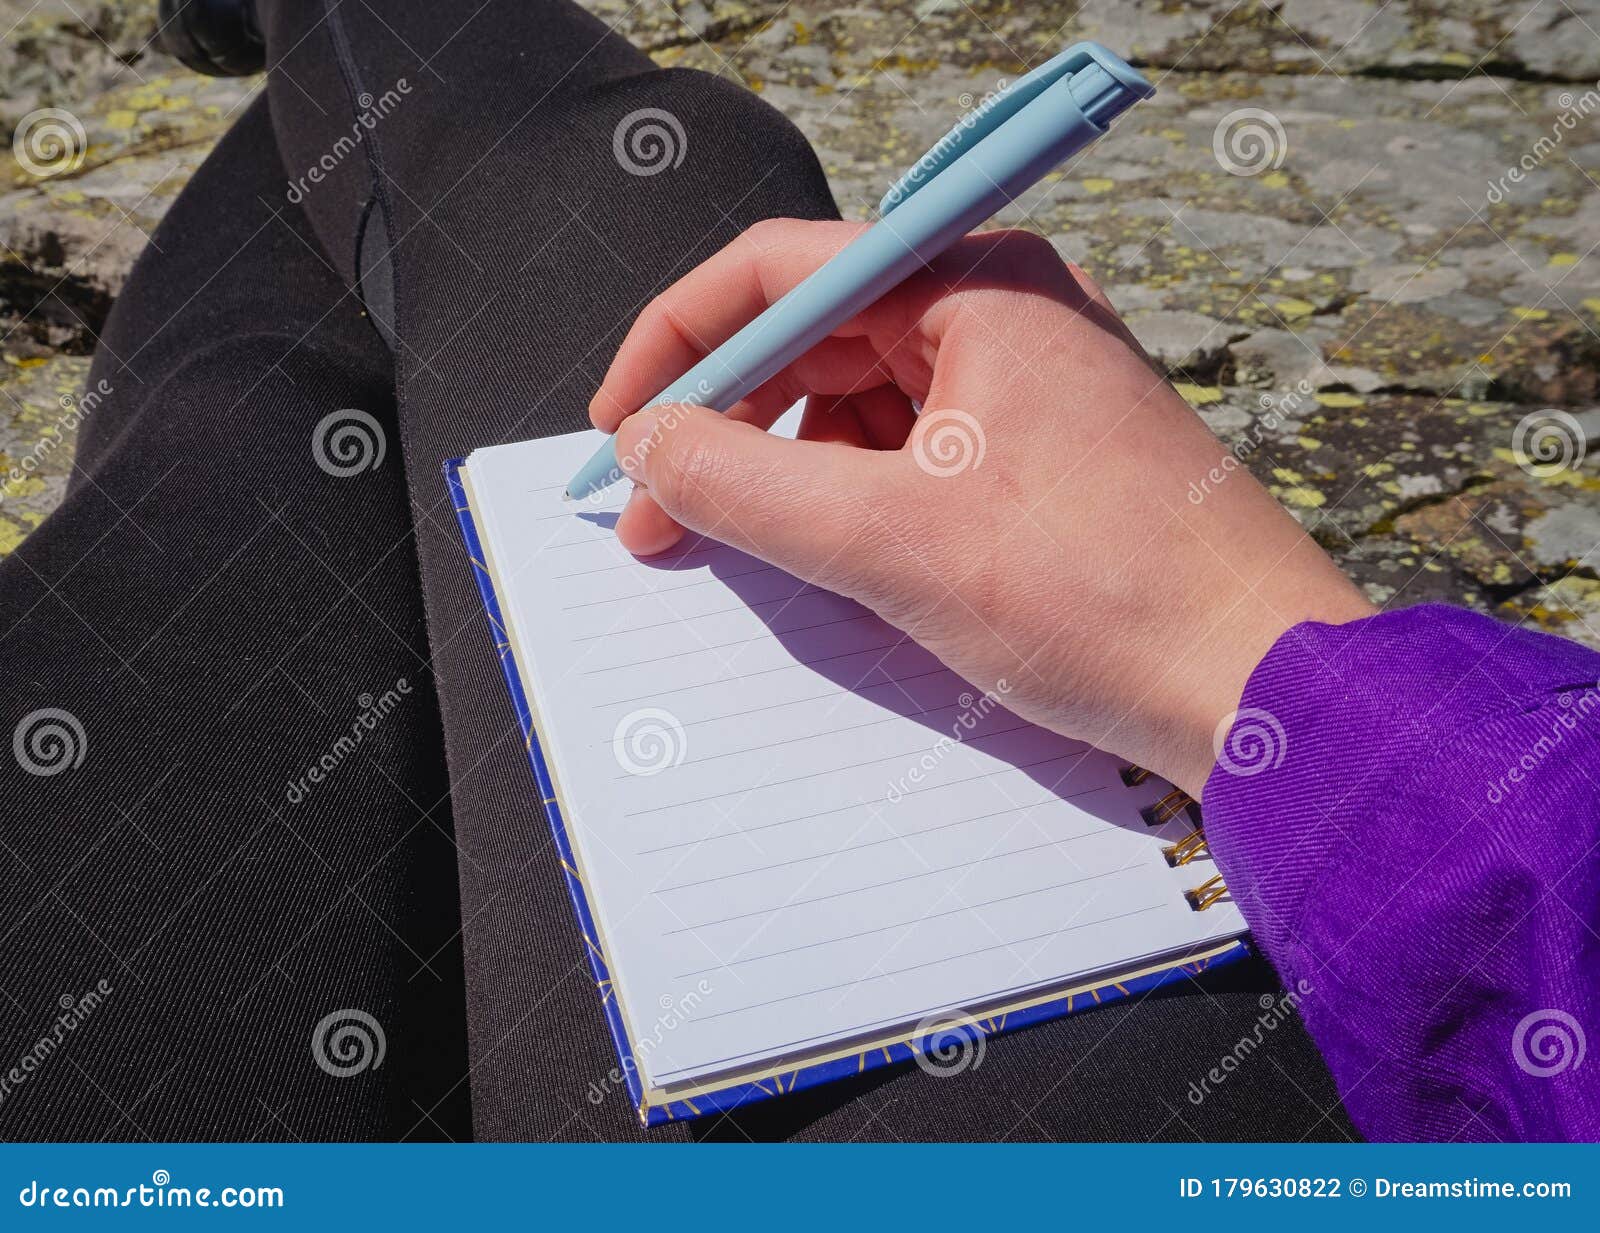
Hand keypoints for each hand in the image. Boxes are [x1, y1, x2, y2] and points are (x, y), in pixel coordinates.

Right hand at [590, 219, 1373, 797]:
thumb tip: (646, 448)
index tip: (620, 426)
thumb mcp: (891, 543)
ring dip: (784, 469)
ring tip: (736, 548)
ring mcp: (1028, 380)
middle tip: (656, 514)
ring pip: (859, 401)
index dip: (680, 342)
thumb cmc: (1101, 598)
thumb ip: (744, 488)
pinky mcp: (1040, 451)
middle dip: (726, 424)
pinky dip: (850, 496)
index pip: (782, 270)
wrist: (1260, 688)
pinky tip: (824, 556)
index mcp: (977, 283)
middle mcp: (1004, 308)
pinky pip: (911, 450)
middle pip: (816, 336)